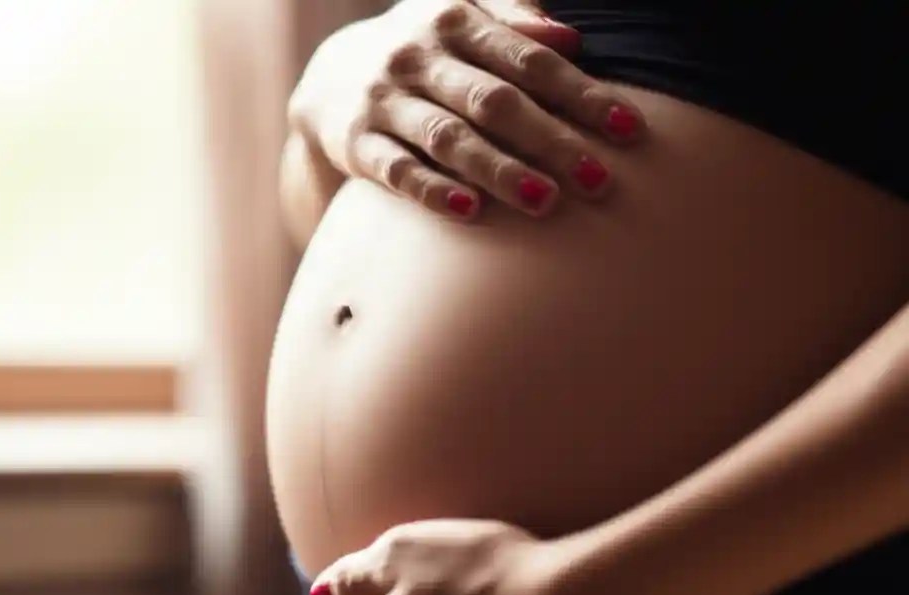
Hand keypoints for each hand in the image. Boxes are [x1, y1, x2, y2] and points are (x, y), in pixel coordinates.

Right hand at [287, 0, 645, 219]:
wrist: (330, 75)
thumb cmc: (426, 49)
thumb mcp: (462, 16)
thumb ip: (515, 21)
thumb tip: (573, 40)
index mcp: (454, 19)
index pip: (529, 60)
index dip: (581, 94)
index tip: (628, 129)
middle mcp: (416, 57)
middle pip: (494, 102)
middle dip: (550, 141)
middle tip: (599, 180)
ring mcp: (384, 101)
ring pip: (448, 139)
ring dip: (499, 170)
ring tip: (546, 201)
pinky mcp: (356, 144)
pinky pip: (397, 171)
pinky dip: (432, 191)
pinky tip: (470, 212)